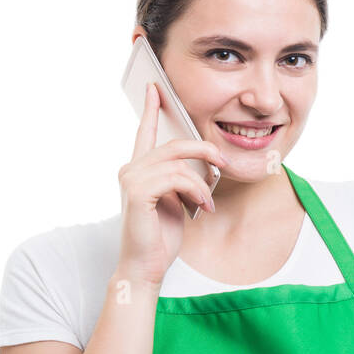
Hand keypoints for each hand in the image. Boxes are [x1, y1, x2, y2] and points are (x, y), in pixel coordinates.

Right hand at [114, 82, 228, 287]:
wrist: (145, 266)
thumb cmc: (160, 236)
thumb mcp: (176, 201)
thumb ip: (181, 179)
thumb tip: (203, 164)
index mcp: (139, 169)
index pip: (145, 132)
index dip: (152, 108)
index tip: (156, 87)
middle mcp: (131, 169)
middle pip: (174, 144)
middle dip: (203, 149)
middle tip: (222, 159)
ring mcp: (131, 179)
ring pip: (179, 163)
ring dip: (202, 183)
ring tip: (207, 203)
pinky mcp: (137, 193)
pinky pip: (177, 178)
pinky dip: (196, 191)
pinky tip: (202, 207)